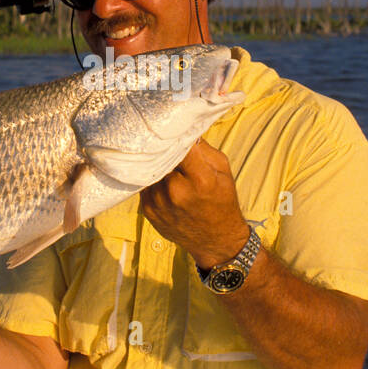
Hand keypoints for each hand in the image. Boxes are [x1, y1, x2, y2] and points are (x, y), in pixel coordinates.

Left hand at [140, 139, 250, 268]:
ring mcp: (159, 202)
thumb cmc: (223, 201)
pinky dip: (151, 178)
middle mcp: (176, 191)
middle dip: (164, 147)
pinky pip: (144, 184)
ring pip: (150, 169)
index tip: (175, 128)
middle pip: (161, 155)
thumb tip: (183, 128)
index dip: (176, 134)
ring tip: (164, 161)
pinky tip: (161, 179)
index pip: (180, 145)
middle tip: (166, 140)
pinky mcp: (147, 210)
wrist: (215, 240)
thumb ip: (204, 149)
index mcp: (200, 179)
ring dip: (156, 163)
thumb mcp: (223, 170)